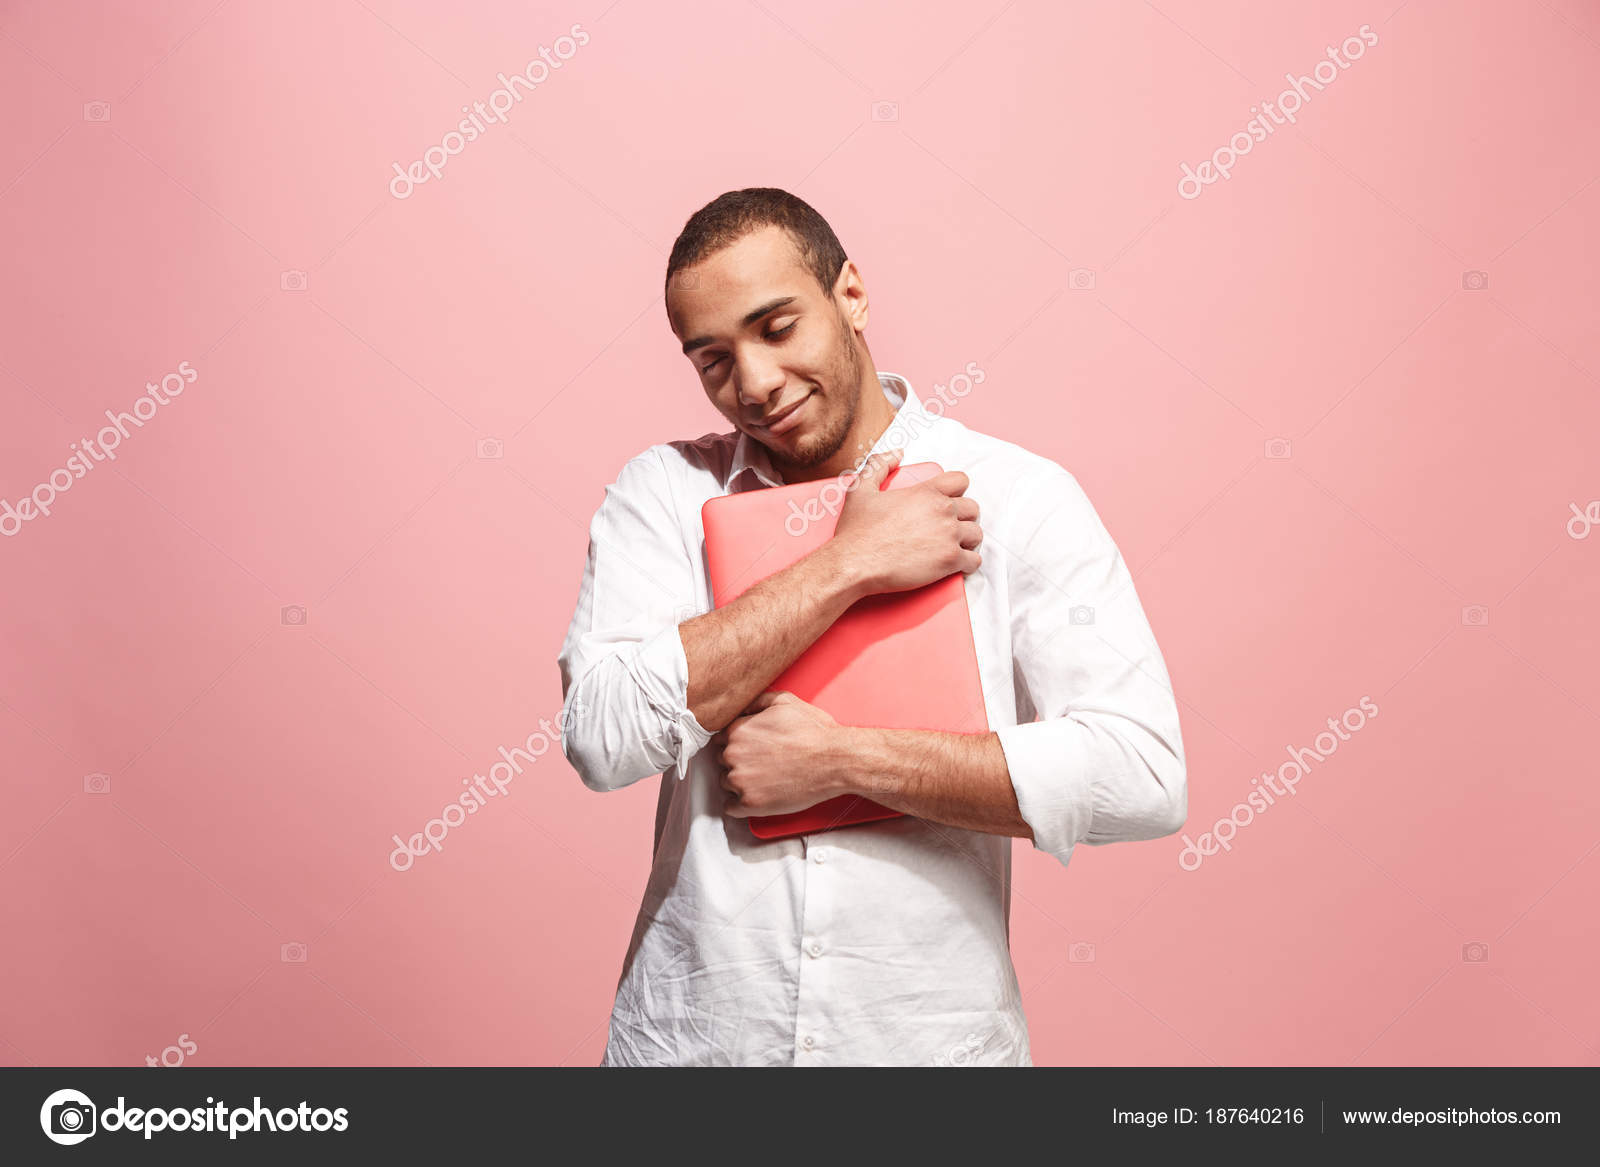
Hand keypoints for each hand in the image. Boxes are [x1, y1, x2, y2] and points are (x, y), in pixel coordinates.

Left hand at [712, 690, 845, 817]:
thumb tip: (743, 707)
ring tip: (763, 779)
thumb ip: (756, 701)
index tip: (748, 749)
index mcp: (737, 731)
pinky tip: (756, 796)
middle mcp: (733, 755)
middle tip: (760, 763)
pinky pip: (730, 807)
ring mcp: (740, 781)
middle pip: (722, 761)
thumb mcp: (784, 702)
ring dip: (739, 782)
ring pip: (726, 783)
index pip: (720, 739)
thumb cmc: (813, 732)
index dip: (735, 743)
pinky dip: (739, 804)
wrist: (834, 760)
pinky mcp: (751, 803)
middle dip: (737, 761)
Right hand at [827, 449, 981, 595]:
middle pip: (972, 508)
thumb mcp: (860, 488)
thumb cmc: (856, 530)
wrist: (854, 564)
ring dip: (967, 540)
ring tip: (954, 546)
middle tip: (950, 528)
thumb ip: (879, 464)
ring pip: (976, 535)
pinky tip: (957, 565)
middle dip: (964, 517)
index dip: (957, 490)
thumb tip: (897, 453)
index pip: (960, 480)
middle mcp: (943, 510)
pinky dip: (967, 564)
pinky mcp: (950, 561)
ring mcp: (949, 536)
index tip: (950, 500)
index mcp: (926, 492)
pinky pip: (974, 561)